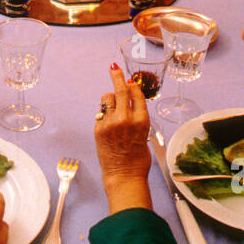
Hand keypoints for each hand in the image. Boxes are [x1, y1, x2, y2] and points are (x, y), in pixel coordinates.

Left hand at [95, 64, 153, 214]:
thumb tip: (131, 99)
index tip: (128, 78)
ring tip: (113, 109)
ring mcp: (110, 123)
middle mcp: (126, 119)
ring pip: (107, 98)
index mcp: (142, 119)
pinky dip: (104, 114)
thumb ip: (137, 116)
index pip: (136, 93)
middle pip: (120, 90)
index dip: (132, 84)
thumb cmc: (137, 158)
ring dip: (110, 99)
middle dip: (117, 76)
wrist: (124, 175)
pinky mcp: (99, 128)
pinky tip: (108, 123)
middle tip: (113, 67)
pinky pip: (101, 112)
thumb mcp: (144, 133)